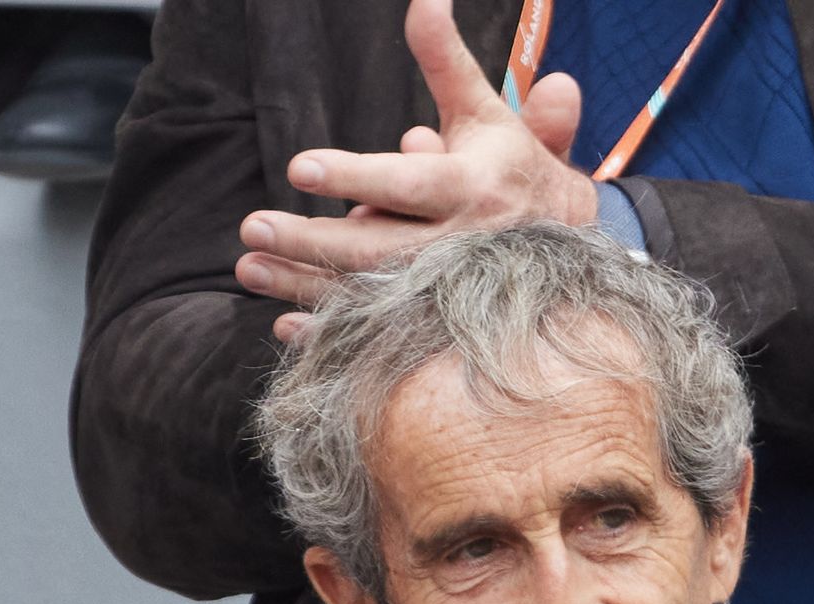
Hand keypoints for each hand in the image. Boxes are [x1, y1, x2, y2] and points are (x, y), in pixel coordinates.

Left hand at [235, 0, 594, 337]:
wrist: (564, 246)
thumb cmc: (510, 169)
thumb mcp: (483, 112)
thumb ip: (446, 61)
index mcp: (468, 189)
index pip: (405, 185)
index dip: (354, 177)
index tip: (300, 167)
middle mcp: (455, 247)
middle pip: (373, 248)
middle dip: (309, 240)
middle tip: (252, 227)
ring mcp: (441, 292)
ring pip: (365, 292)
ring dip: (302, 284)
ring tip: (249, 268)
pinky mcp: (430, 320)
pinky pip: (376, 331)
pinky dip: (331, 332)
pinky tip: (286, 322)